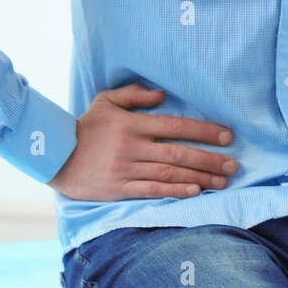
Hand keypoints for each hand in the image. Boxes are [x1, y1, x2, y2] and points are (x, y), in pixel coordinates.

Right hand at [47, 85, 236, 200]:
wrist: (54, 156)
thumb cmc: (85, 127)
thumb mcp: (106, 101)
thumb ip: (135, 94)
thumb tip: (162, 95)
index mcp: (132, 123)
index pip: (176, 126)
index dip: (204, 131)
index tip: (227, 136)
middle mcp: (132, 146)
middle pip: (178, 153)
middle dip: (209, 159)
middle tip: (233, 165)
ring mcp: (126, 169)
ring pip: (169, 173)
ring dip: (199, 177)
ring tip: (222, 181)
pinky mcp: (118, 189)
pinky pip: (151, 190)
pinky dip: (174, 191)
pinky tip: (194, 192)